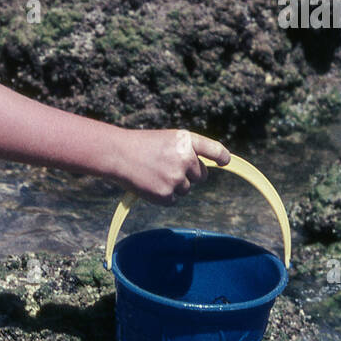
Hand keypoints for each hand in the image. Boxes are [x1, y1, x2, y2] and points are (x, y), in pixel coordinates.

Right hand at [114, 129, 229, 204]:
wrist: (116, 154)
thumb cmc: (141, 145)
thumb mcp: (168, 140)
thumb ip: (187, 150)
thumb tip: (204, 170)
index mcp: (187, 141)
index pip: (215, 150)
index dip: (222, 157)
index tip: (223, 162)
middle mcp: (186, 159)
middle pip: (202, 176)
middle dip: (190, 175)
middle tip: (167, 168)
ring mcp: (176, 178)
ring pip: (186, 189)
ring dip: (173, 186)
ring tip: (153, 174)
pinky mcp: (166, 194)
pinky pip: (173, 200)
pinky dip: (163, 196)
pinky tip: (150, 184)